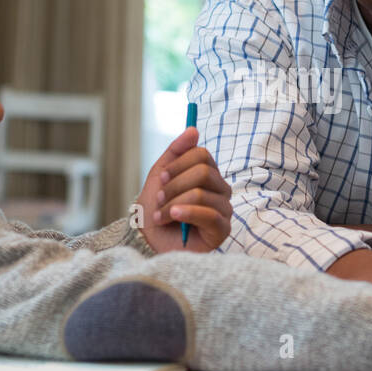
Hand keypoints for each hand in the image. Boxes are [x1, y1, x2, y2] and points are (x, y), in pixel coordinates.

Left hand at [135, 127, 231, 252]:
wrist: (147, 241)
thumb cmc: (155, 209)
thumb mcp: (160, 176)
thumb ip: (176, 151)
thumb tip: (193, 129)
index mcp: (208, 175)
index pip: (202, 155)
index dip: (178, 164)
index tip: (162, 178)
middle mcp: (221, 191)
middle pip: (203, 172)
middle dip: (174, 185)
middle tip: (160, 199)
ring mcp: (224, 210)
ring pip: (201, 192)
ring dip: (173, 203)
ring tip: (160, 215)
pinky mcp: (223, 230)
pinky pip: (209, 214)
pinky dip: (186, 213)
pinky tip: (173, 218)